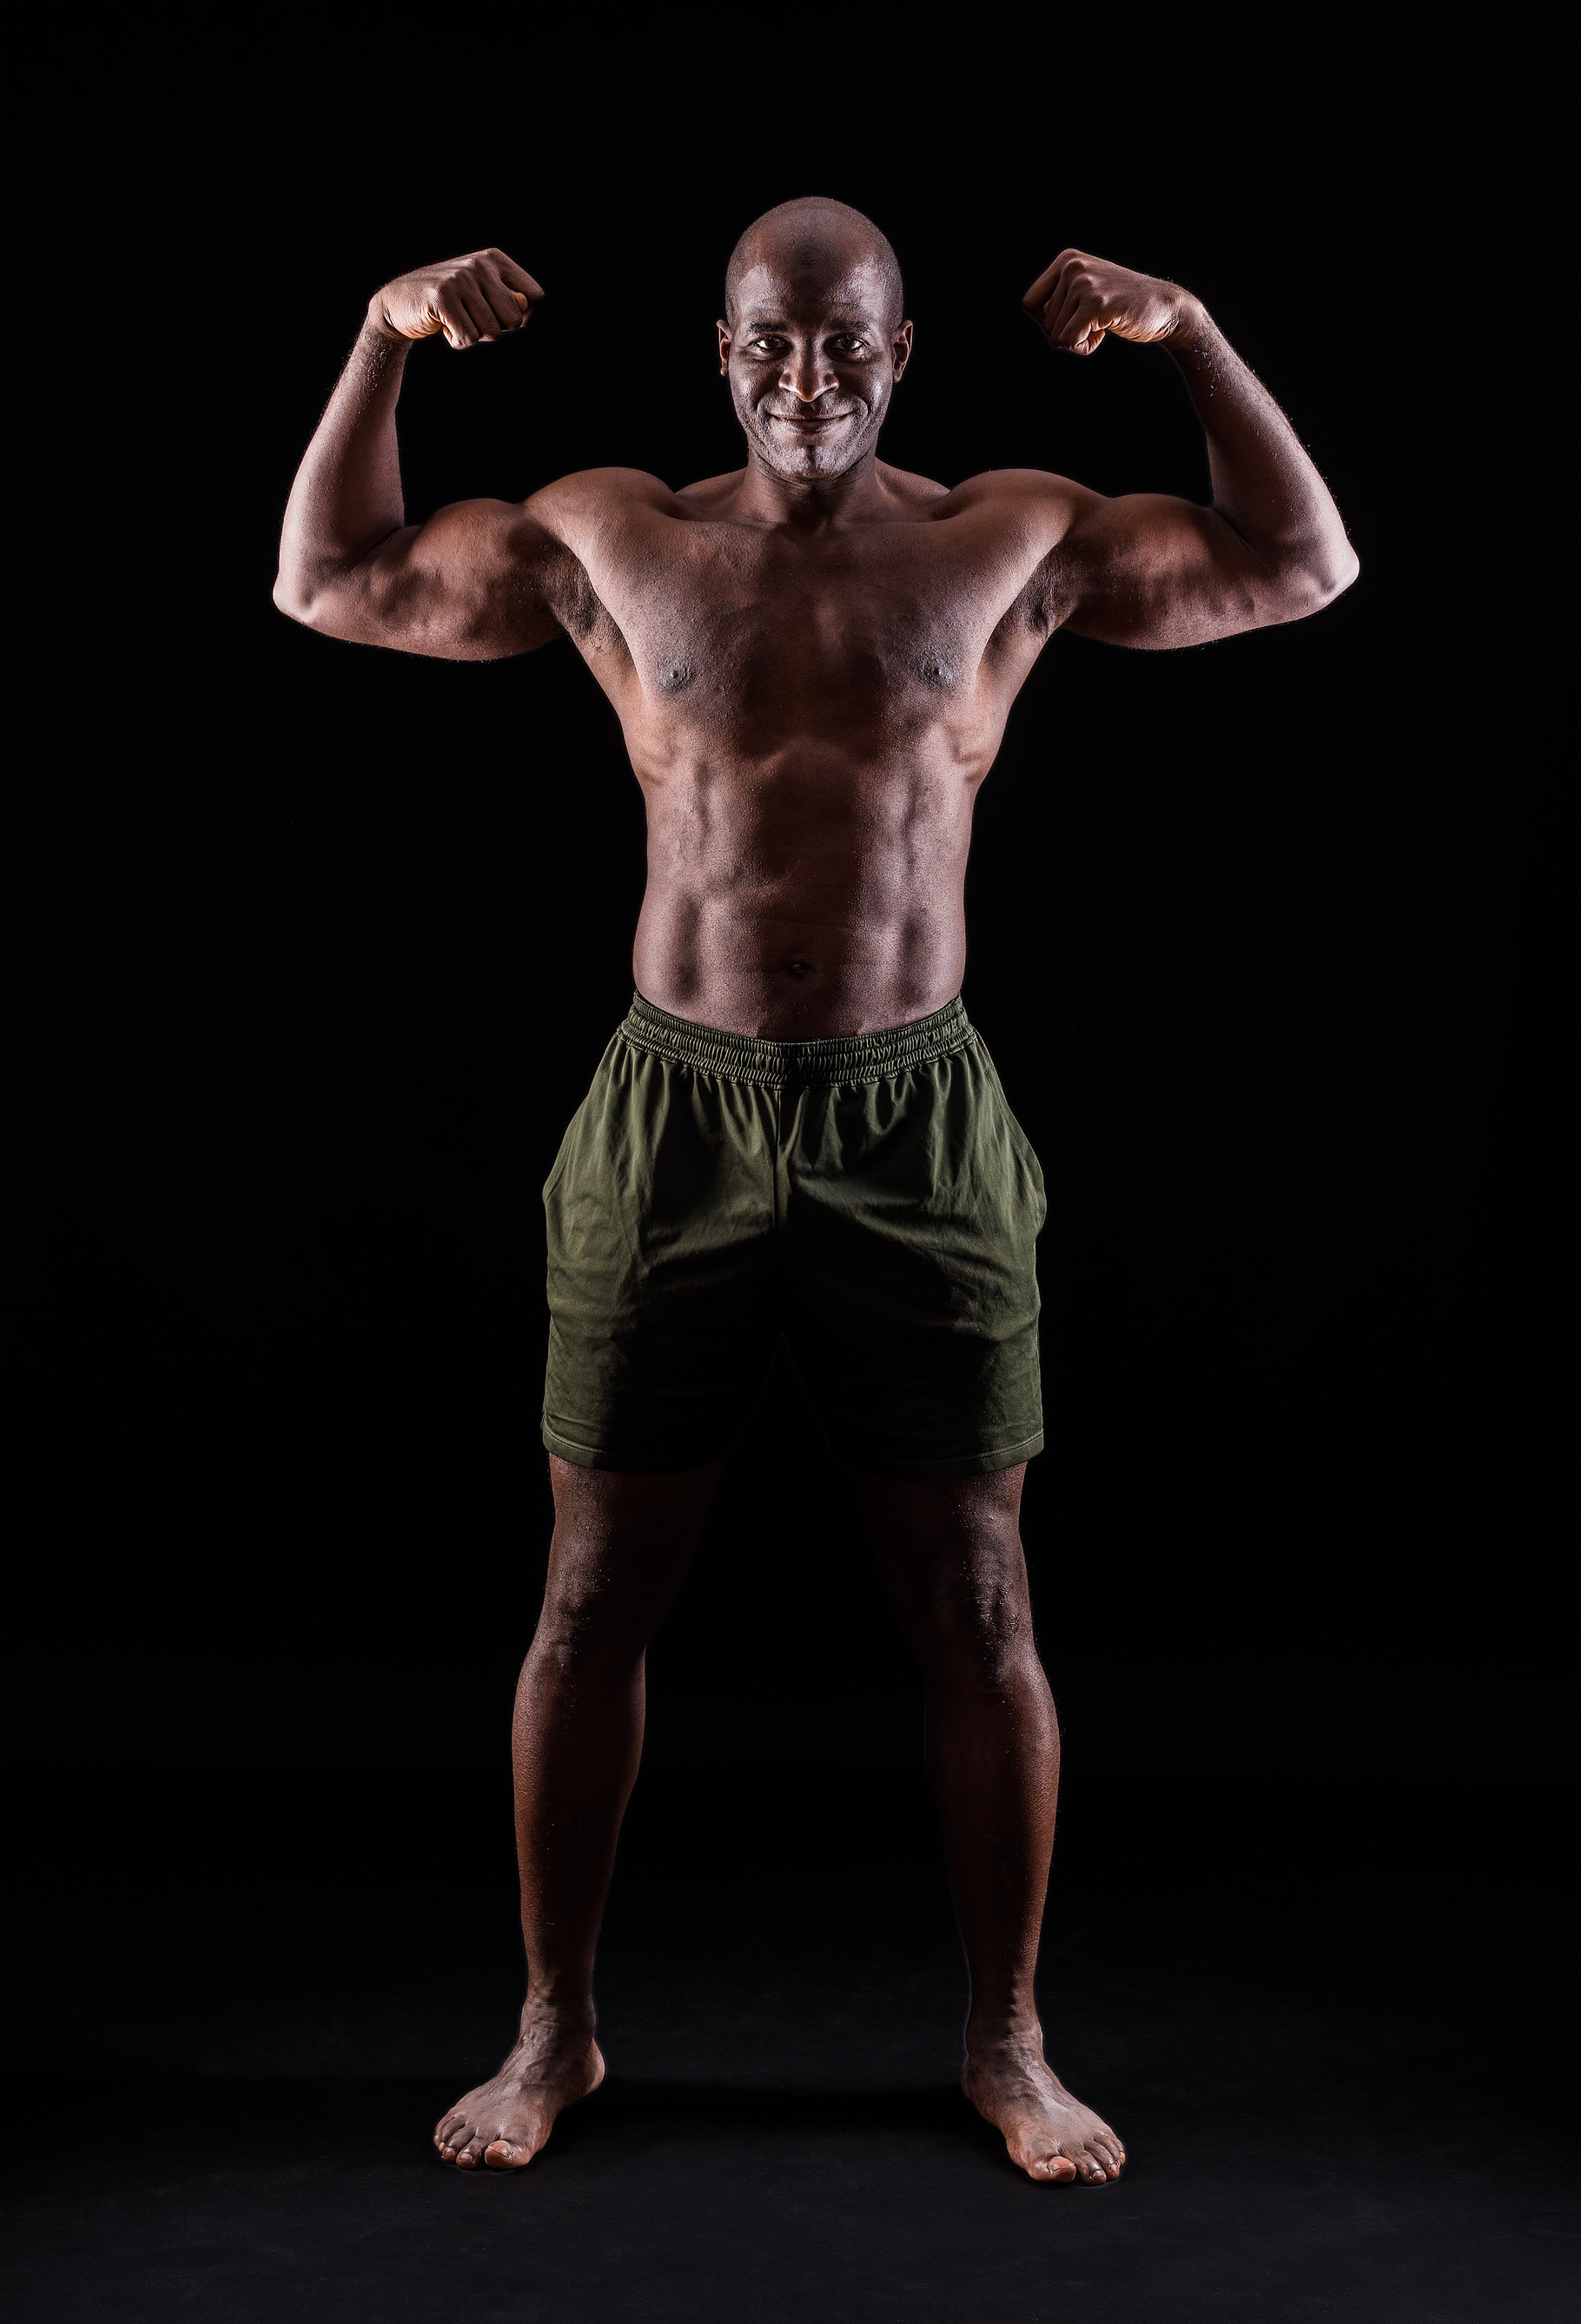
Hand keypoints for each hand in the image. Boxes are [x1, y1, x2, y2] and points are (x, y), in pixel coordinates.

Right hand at [369, 249, 542, 348]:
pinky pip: (469, 338)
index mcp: (494, 259)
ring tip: (456, 320)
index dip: (525, 317)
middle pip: (514, 320)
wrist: (398, 303)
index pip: (535, 296)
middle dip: (496, 330)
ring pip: (492, 332)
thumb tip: (526, 309)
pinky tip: (444, 326)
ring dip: (474, 336)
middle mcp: (479, 265)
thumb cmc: (449, 303)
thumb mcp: (482, 294)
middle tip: (472, 319)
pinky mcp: (443, 298)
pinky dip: (458, 341)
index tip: (503, 318)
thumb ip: (509, 301)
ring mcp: (460, 279)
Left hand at [1022, 250, 1200, 357]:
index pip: (1030, 303)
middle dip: (1068, 332)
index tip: (1074, 317)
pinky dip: (1084, 348)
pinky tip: (1103, 334)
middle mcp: (1072, 266)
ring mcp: (1084, 283)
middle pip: (1044, 323)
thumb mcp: (1086, 288)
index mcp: (1067, 260)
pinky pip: (1068, 342)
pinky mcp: (1096, 304)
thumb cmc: (1122, 304)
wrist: (1165, 307)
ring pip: (1055, 335)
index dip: (1049, 321)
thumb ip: (1060, 296)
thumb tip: (1034, 311)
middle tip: (1096, 321)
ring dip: (1078, 341)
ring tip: (1103, 324)